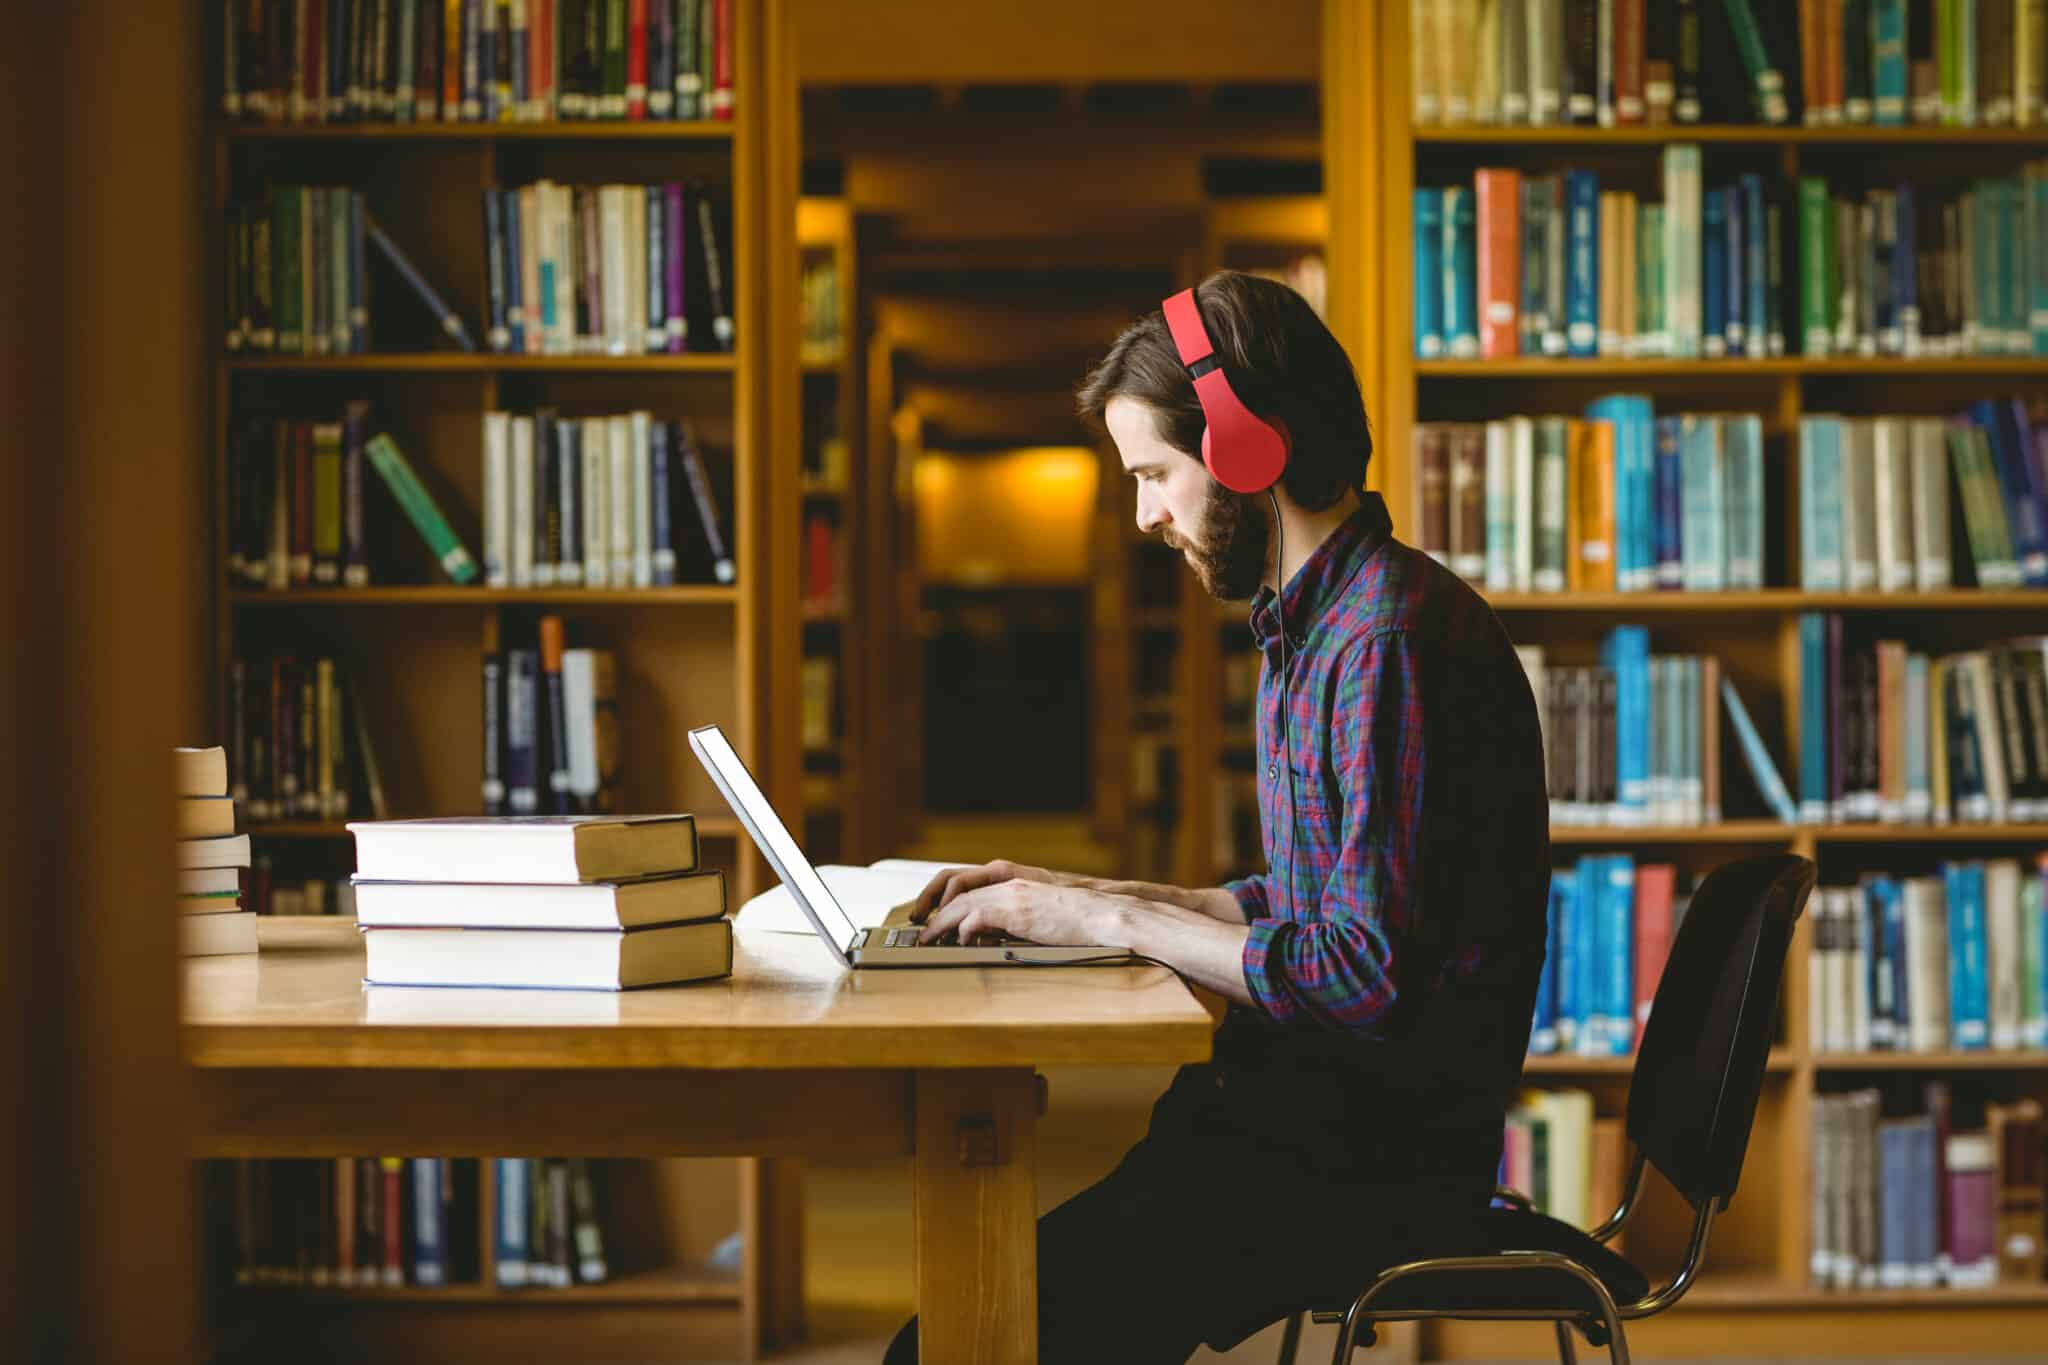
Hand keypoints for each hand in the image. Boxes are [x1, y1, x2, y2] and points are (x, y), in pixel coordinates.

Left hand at [916, 877, 1127, 947]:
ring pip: (960, 902)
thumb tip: (992, 935)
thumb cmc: (1077, 919)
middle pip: (955, 888)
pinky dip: (963, 932)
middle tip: (921, 931)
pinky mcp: (1015, 909)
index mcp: (1012, 880)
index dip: (943, 899)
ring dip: (941, 922)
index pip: (966, 882)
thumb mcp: (1039, 913)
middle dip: (933, 909)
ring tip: (930, 940)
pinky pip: (976, 917)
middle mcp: (1007, 881)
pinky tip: (961, 944)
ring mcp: (1010, 893)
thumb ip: (1014, 917)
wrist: (1101, 915)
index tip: (932, 918)